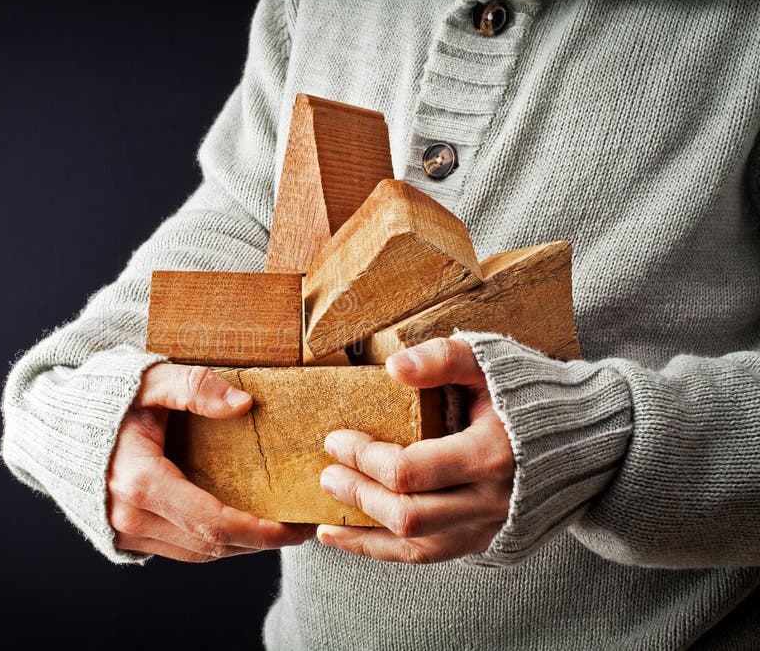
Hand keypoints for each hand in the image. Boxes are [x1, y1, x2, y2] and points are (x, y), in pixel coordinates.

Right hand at [108, 363, 313, 561]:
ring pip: (195, 553)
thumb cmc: (104, 397)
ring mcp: (123, 530)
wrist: (53, 421)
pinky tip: (238, 527)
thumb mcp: (151, 380)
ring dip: (238, 546)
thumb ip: (196, 387)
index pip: (213, 522)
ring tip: (276, 529)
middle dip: (258, 542)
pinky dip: (212, 542)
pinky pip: (178, 548)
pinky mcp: (122, 536)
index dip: (259, 531)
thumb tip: (244, 405)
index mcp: (139, 481)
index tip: (294, 527)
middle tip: (298, 528)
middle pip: (209, 544)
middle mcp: (129, 516)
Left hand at [316, 338, 513, 562]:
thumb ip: (443, 359)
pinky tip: (352, 539)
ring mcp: (490, 526)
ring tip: (327, 519)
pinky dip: (386, 551)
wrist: (588, 436)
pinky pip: (429, 555)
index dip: (364, 459)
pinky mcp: (486, 539)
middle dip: (358, 495)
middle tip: (325, 474)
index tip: (335, 439)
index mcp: (490, 455)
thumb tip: (393, 367)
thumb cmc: (531, 393)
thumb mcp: (491, 362)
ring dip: (365, 534)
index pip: (410, 471)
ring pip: (416, 546)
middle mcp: (491, 501)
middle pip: (407, 515)